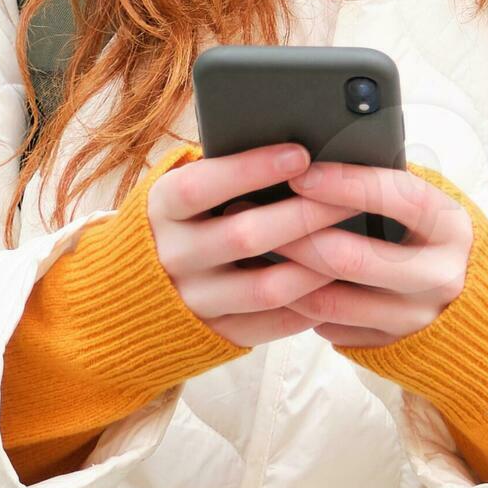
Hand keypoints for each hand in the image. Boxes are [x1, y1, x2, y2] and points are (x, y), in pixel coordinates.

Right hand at [145, 143, 362, 346]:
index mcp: (161, 210)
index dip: (251, 169)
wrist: (134, 290)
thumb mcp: (184, 193)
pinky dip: (308, 306)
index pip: (202, 185)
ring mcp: (194, 300)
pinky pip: (271, 325)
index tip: (300, 154)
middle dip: (303, 215)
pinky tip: (337, 284)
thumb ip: (224, 176)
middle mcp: (173, 256)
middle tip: (349, 197)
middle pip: (245, 236)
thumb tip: (296, 153)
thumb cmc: (182, 222)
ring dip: (316, 265)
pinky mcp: (217, 334)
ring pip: (266, 287)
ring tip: (352, 242)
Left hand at [271, 163, 471, 351]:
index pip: (398, 197)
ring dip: (287, 275)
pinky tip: (280, 283)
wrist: (475, 305)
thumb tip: (320, 162)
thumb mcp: (427, 209)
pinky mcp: (393, 346)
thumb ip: (388, 190)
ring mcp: (416, 318)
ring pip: (332, 301)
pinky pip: (332, 328)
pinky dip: (300, 306)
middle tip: (259, 215)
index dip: (346, 183)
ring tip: (258, 250)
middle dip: (297, 234)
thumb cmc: (431, 237)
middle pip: (352, 259)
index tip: (302, 173)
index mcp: (451, 227)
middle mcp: (439, 276)